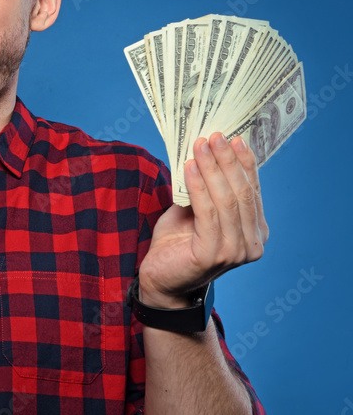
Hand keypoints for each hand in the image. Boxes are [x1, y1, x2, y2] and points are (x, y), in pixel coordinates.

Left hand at [139, 132, 268, 307]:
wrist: (160, 279)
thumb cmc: (178, 243)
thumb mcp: (197, 210)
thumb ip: (209, 190)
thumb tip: (208, 152)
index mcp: (255, 231)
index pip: (253, 190)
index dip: (245, 163)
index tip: (234, 138)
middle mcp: (252, 243)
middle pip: (241, 192)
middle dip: (227, 160)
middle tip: (214, 136)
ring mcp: (235, 252)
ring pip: (226, 200)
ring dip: (211, 169)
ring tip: (199, 146)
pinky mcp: (212, 255)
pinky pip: (207, 213)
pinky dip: (198, 187)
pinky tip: (188, 168)